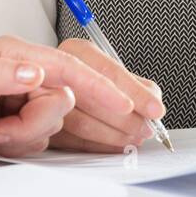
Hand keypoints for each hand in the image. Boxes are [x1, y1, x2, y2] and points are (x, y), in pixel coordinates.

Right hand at [47, 38, 165, 152]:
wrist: (51, 86)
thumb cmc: (92, 77)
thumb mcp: (115, 73)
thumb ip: (137, 85)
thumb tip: (154, 102)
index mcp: (78, 50)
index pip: (110, 71)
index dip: (136, 93)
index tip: (155, 109)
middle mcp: (57, 71)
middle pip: (94, 99)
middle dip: (127, 119)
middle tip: (147, 129)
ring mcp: (44, 99)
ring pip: (81, 122)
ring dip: (114, 135)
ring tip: (135, 138)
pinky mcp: (40, 124)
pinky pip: (72, 141)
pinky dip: (98, 146)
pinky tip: (116, 145)